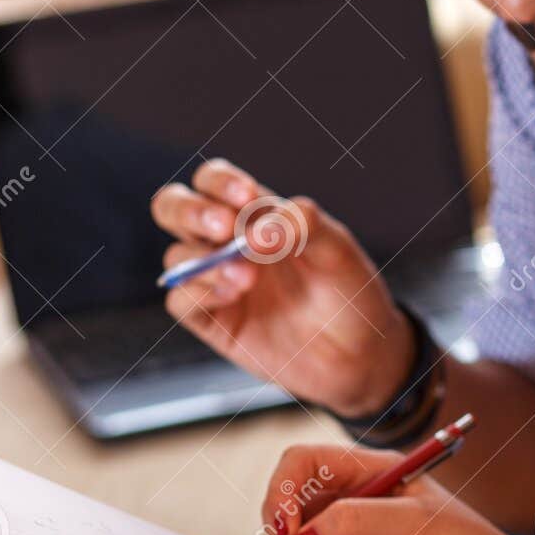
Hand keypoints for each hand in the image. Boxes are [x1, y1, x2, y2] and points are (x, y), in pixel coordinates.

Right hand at [152, 158, 414, 415]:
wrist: (360, 352)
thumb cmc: (348, 292)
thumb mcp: (338, 249)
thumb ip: (302, 225)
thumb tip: (255, 230)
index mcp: (255, 215)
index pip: (214, 181)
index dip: (219, 182)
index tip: (248, 196)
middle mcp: (227, 244)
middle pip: (174, 209)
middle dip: (189, 210)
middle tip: (224, 227)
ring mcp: (217, 281)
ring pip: (177, 256)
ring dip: (206, 261)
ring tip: (248, 277)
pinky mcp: (213, 320)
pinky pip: (181, 300)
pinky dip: (198, 293)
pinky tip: (233, 294)